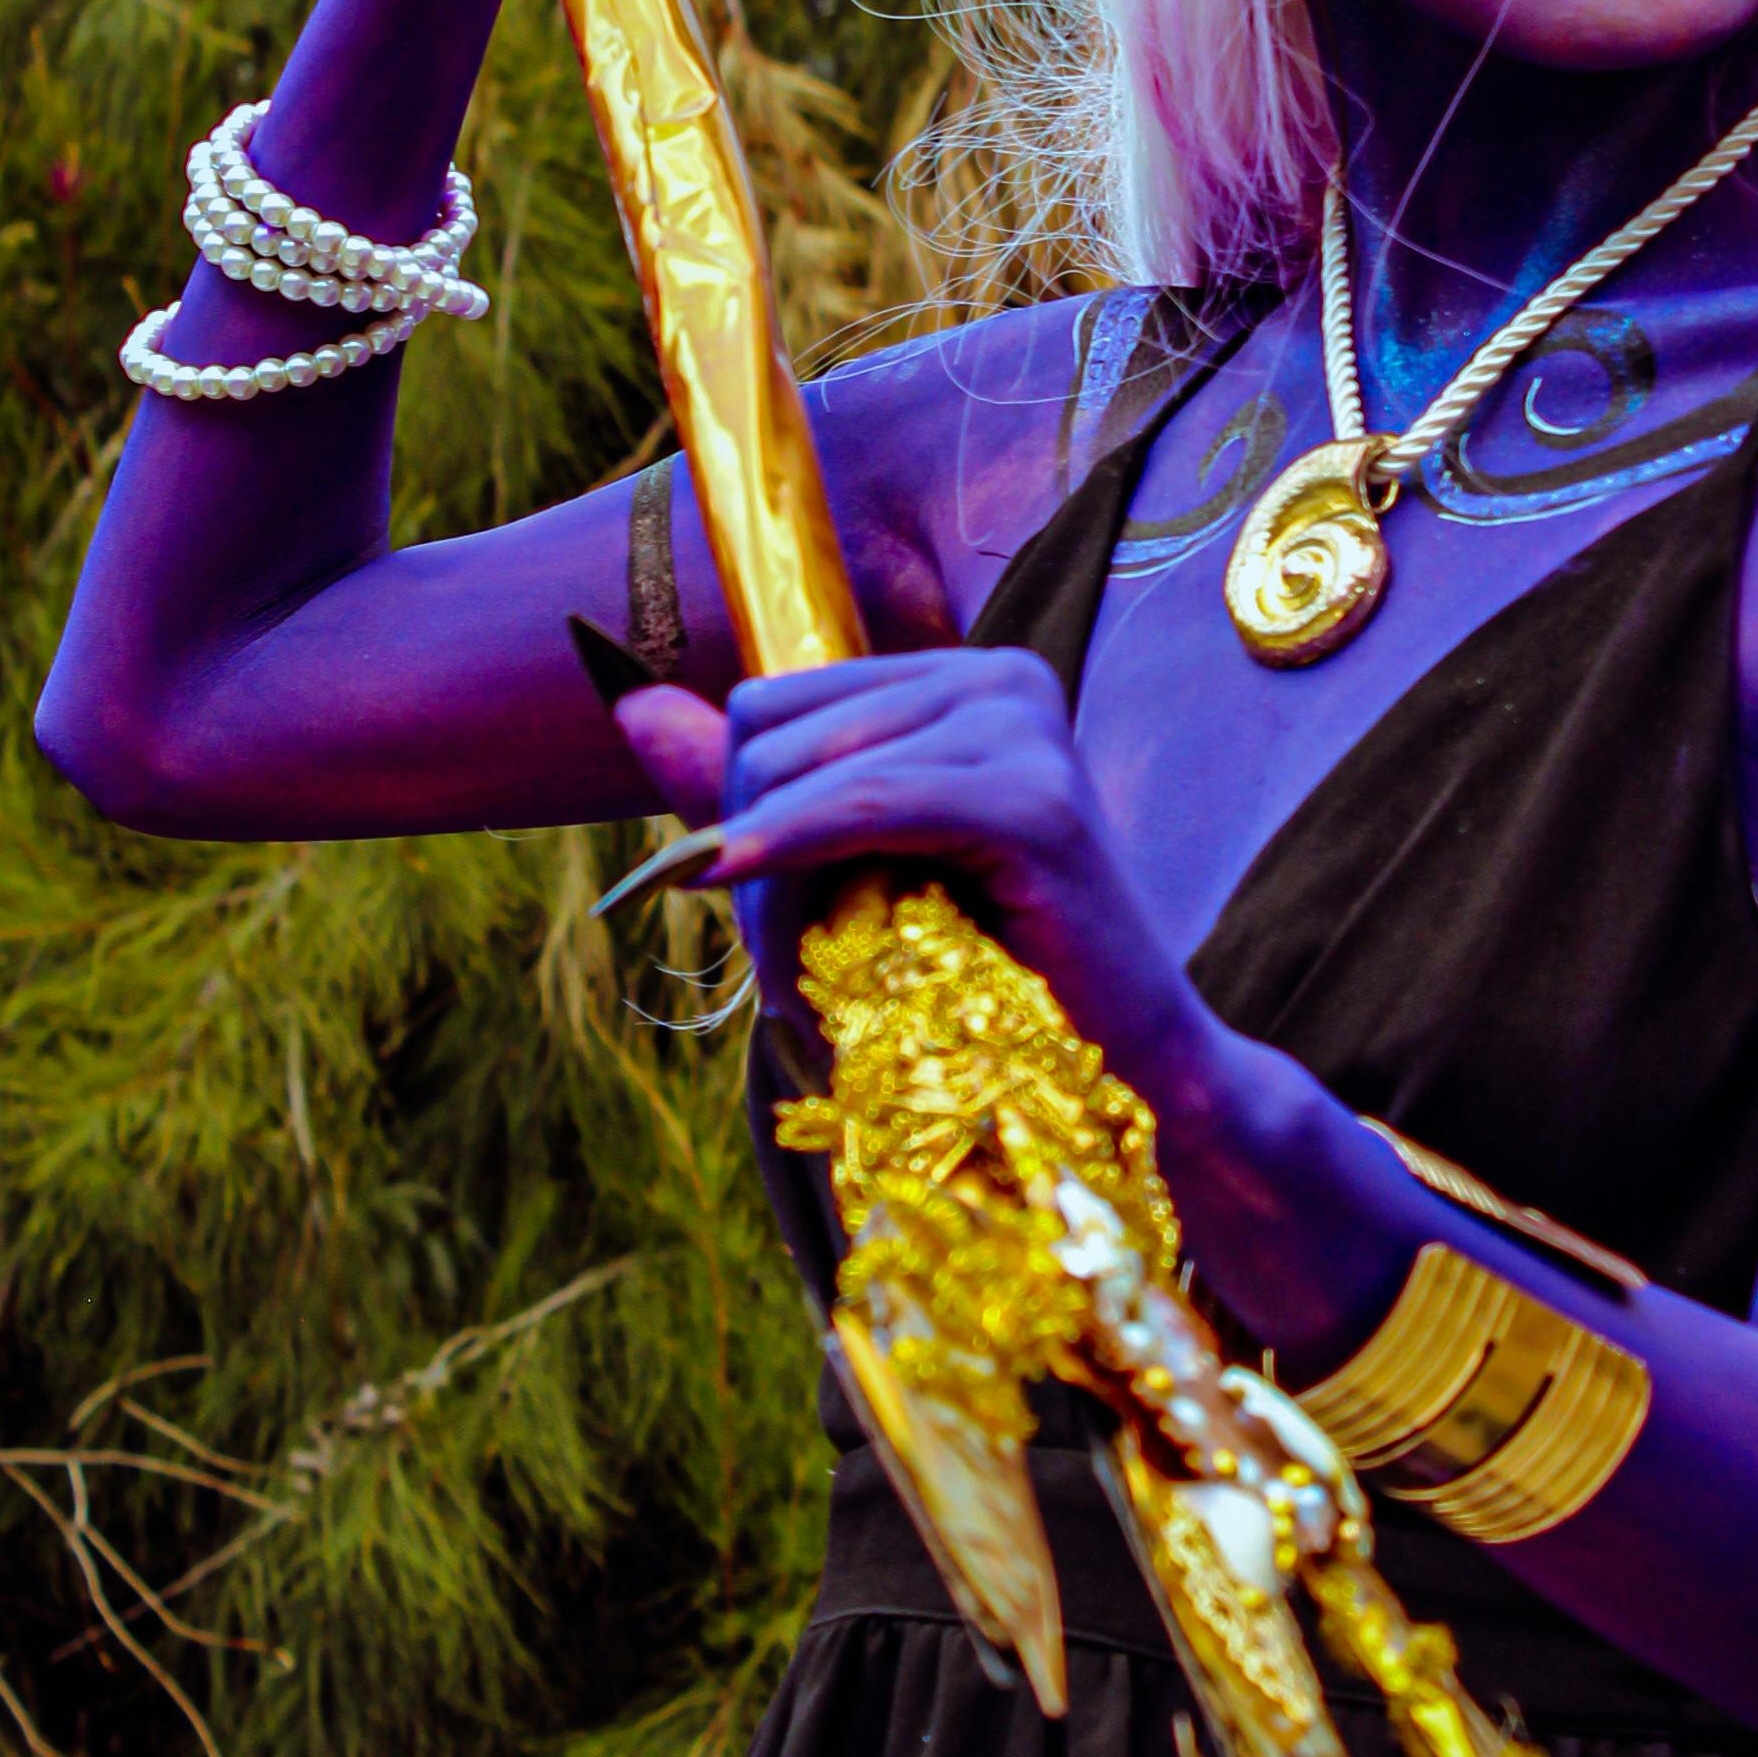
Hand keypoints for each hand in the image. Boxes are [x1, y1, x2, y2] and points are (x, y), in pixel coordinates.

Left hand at [610, 652, 1421, 1366]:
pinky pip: (867, 807)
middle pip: (771, 736)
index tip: (777, 919)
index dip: (743, 817)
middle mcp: (998, 678)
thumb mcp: (846, 878)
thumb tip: (630, 703)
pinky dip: (796, 852)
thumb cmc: (984, 990)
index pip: (767, 706)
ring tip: (818, 992)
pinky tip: (753, 896)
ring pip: (804, 779)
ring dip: (776, 901)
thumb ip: (750, 793)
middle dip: (750, 862)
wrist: (1127, 1078)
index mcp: (959, 683)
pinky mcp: (1037, 800)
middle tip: (793, 978)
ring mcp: (1026, 726)